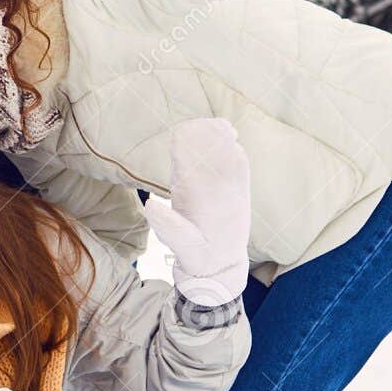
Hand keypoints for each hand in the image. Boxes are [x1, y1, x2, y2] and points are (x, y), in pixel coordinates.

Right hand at [143, 118, 251, 306]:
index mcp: (208, 205)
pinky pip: (241, 167)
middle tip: (192, 125)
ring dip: (223, 140)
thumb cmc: (196, 256)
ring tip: (214, 124)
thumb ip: (167, 226)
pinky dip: (235, 149)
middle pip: (216, 159)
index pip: (198, 168)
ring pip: (231, 159)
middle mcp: (225, 195)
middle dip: (205, 139)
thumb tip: (149, 205)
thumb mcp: (179, 247)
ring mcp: (236, 193)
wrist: (223, 266)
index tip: (178, 136)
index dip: (188, 151)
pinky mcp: (242, 193)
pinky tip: (229, 137)